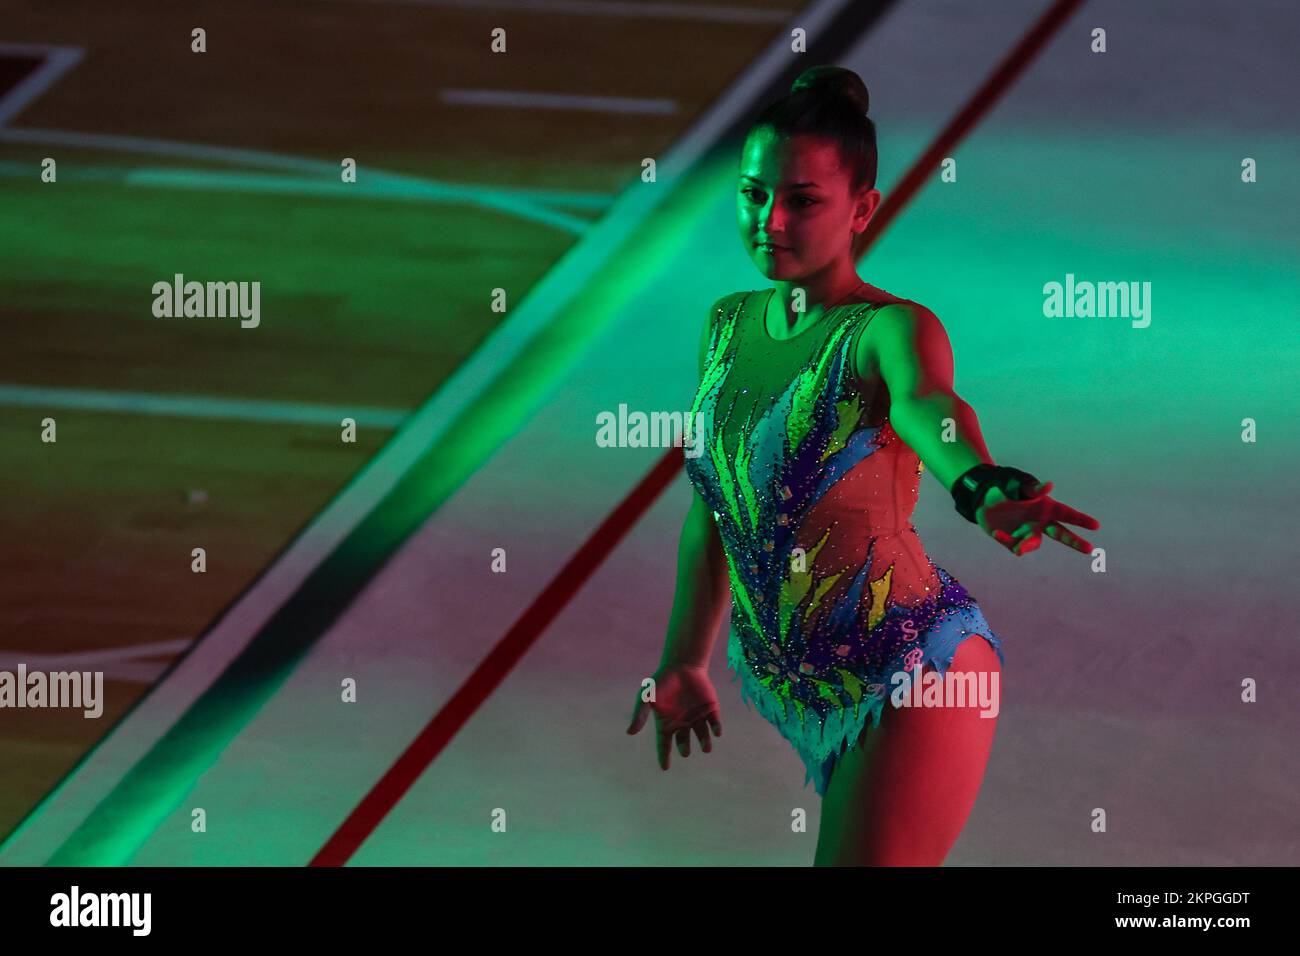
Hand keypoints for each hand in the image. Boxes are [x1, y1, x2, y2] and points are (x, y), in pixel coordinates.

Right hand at [626, 663, 721, 770]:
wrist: (682, 665)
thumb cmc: (662, 681)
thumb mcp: (646, 697)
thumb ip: (639, 714)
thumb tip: (630, 732)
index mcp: (667, 723)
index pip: (665, 744)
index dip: (664, 756)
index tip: (665, 767)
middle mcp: (683, 723)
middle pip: (684, 742)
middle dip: (685, 747)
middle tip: (685, 751)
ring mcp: (698, 717)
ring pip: (702, 735)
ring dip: (705, 742)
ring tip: (706, 748)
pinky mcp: (711, 709)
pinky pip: (714, 723)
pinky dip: (716, 728)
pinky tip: (716, 732)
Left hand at [977, 480, 1099, 556]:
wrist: (983, 499)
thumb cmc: (1006, 487)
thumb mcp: (1018, 486)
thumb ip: (1033, 488)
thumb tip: (1049, 486)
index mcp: (1046, 508)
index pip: (1067, 514)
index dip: (1081, 520)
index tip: (1096, 526)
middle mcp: (1040, 522)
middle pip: (1061, 534)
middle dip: (1075, 541)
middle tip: (1089, 549)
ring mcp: (1027, 532)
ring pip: (1034, 544)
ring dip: (1027, 546)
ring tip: (1019, 549)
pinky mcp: (1013, 540)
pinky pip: (1013, 545)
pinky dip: (1006, 540)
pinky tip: (997, 532)